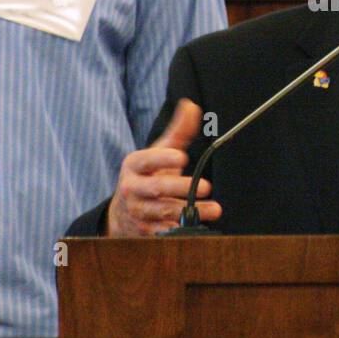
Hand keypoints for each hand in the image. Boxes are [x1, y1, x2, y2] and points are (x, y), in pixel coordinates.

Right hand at [106, 99, 221, 235]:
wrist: (123, 212)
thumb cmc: (148, 175)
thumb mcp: (158, 152)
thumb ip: (177, 132)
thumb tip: (191, 105)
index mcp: (134, 165)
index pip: (148, 161)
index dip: (163, 159)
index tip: (183, 157)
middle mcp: (132, 189)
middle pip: (156, 189)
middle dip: (180, 188)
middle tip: (206, 187)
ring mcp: (138, 212)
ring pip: (164, 212)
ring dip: (191, 212)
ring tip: (214, 209)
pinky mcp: (146, 231)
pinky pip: (164, 232)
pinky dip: (180, 231)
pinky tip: (198, 228)